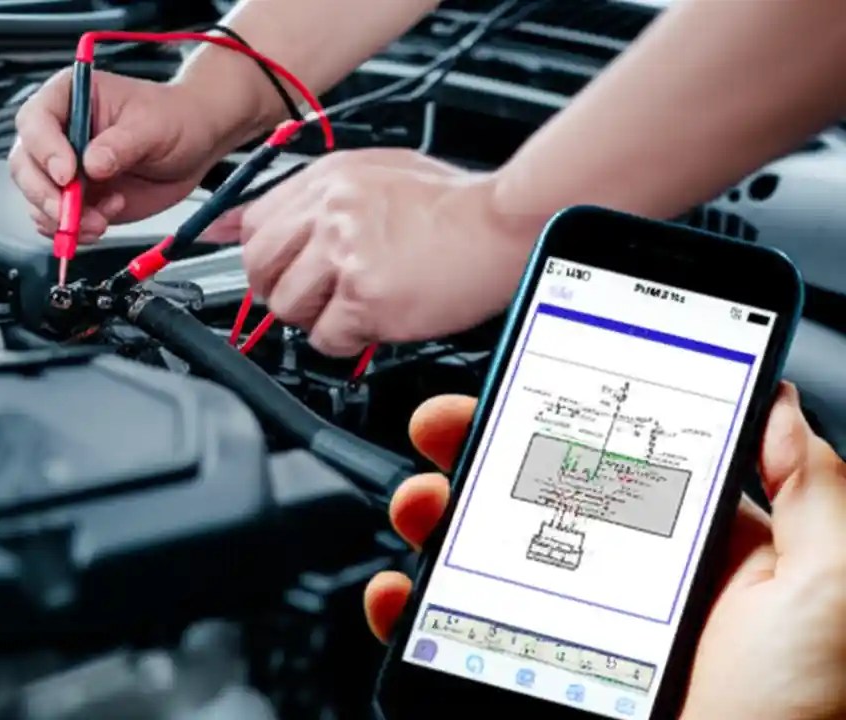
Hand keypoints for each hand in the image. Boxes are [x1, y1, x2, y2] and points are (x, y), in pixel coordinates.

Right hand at [10, 68, 232, 242]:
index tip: (67, 173)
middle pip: (25, 164)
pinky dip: (73, 231)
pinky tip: (103, 221)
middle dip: (43, 193)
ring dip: (61, 218)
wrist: (194, 145)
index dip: (45, 149)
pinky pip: (57, 220)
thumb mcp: (153, 125)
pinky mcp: (77, 198)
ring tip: (100, 220)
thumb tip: (92, 165)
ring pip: (37, 197)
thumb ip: (122, 144)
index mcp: (69, 98)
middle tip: (69, 211)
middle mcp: (59, 133)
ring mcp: (65, 169)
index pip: (36, 121)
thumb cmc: (174, 119)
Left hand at [227, 148, 534, 356]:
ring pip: (288, 306)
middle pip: (260, 268)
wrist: (504, 222)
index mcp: (328, 180)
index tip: (275, 271)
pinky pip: (326, 337)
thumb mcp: (375, 173)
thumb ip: (313, 196)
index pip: (254, 224)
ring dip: (314, 318)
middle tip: (313, 297)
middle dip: (279, 290)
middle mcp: (329, 213)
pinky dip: (346, 340)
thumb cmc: (454, 202)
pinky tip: (373, 322)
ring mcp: (346, 255)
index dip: (264, 256)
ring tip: (351, 308)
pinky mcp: (366, 296)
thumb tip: (234, 220)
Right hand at [364, 384, 845, 719]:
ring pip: (479, 557)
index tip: (524, 378)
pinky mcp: (518, 677)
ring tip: (420, 505)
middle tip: (443, 427)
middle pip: (531, 498)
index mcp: (701, 562)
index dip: (566, 415)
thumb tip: (779, 404)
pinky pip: (447, 633)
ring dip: (432, 515)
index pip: (622, 464)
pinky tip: (401, 592)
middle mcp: (626, 592)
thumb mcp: (832, 595)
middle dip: (477, 449)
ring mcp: (565, 635)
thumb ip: (814, 492)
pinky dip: (406, 607)